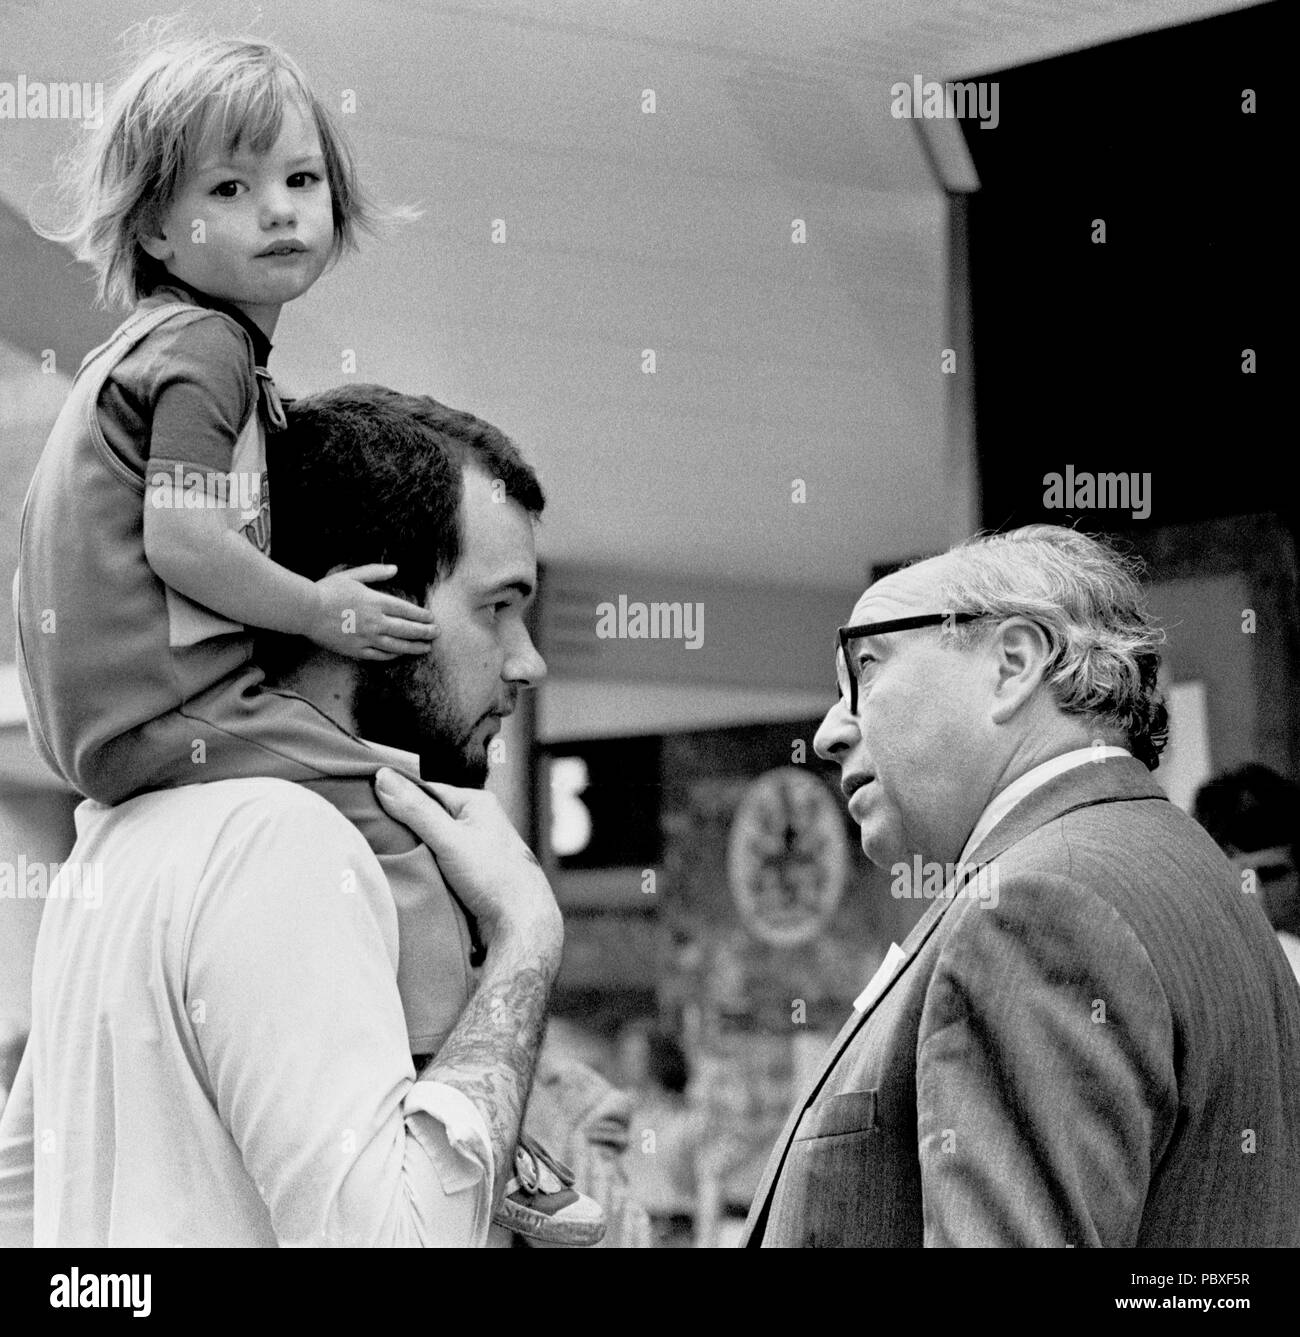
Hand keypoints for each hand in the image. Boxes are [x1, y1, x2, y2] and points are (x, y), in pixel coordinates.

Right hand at [308, 565, 437, 659]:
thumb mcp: (353, 575)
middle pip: (406, 629)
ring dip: (414, 647)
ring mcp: (366, 638)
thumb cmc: (328, 590)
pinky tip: (399, 654)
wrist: (307, 610)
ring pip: (397, 645)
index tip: (431, 618)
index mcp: (376, 602)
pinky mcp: (356, 650)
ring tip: (426, 648)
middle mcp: (375, 622)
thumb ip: (375, 573)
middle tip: (436, 633)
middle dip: (424, 632)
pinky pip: (378, 655)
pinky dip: (392, 655)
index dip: (421, 615)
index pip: (406, 610)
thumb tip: (395, 569)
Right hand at [373, 770, 562, 967]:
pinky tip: (404, 872)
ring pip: (429, 842)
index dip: (396, 797)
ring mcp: (472, 848)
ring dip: (410, 850)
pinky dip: (421, 867)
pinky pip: (436, 863)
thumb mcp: (449, 839)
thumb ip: (415, 810)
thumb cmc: (495, 877)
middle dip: (401, 826)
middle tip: (368, 832)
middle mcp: (476, 822)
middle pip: (426, 817)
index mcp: (476, 803)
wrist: (520, 925)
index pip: (426, 791)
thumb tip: (383, 777)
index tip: (364, 803)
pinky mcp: (468, 873)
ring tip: (381, 853)